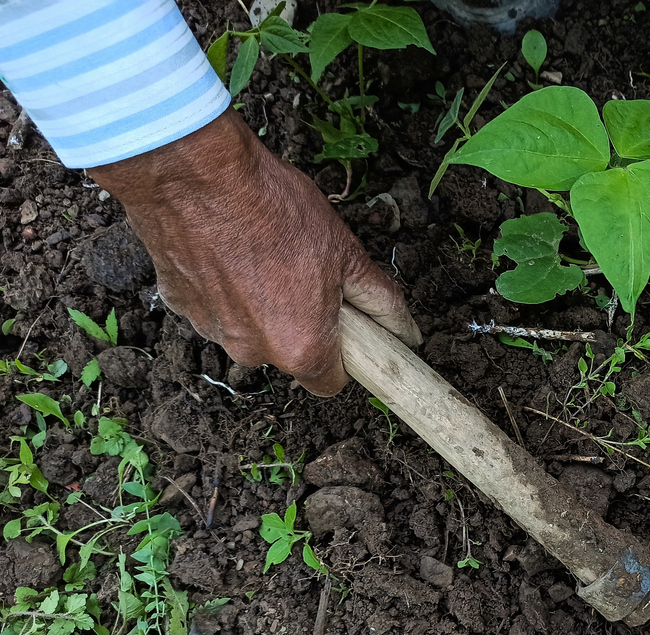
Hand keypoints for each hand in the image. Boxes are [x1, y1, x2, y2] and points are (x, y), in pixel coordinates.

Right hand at [89, 109, 420, 395]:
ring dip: (259, 305)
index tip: (343, 329)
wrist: (195, 172)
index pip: (330, 382)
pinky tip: (229, 249)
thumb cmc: (275, 210)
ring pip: (248, 330)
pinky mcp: (179, 305)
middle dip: (300, 323)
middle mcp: (253, 353)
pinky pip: (213, 306)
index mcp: (301, 349)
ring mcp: (211, 331)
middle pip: (288, 353)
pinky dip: (223, 287)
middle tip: (304, 274)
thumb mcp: (347, 253)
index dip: (341, 357)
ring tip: (265, 253)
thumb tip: (407, 331)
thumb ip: (381, 301)